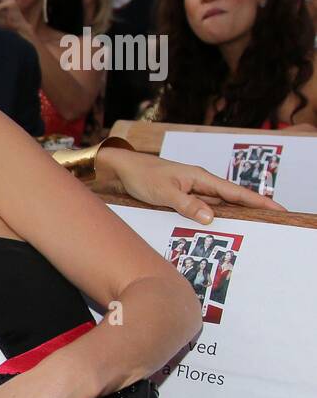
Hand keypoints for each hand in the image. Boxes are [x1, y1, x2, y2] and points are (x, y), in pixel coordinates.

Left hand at [98, 147, 285, 222]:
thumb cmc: (141, 175)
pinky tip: (217, 228)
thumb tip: (211, 217)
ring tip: (252, 228)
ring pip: (216, 206)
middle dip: (252, 210)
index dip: (258, 202)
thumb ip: (187, 205)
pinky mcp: (180, 198)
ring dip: (231, 216)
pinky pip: (201, 209)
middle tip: (273, 222)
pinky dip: (210, 218)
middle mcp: (199, 183)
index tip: (278, 209)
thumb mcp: (164, 192)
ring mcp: (190, 191)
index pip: (236, 192)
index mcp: (200, 178)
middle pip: (231, 200)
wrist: (119, 169)